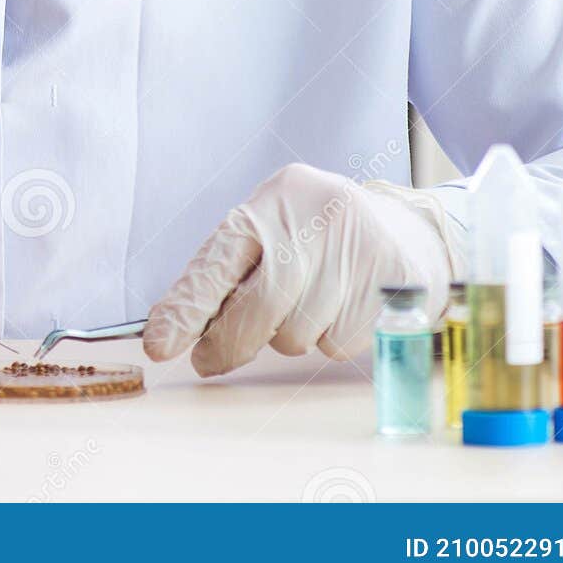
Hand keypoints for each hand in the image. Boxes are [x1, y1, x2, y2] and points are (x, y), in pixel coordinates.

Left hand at [142, 164, 462, 375]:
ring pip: (299, 332)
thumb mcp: (271, 236)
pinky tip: (342, 309)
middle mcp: (314, 215)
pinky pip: (340, 342)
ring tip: (306, 307)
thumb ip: (230, 275)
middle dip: (231, 342)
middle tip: (211, 360)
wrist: (404, 230)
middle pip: (262, 304)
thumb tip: (181, 330)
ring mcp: (357, 244)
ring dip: (289, 338)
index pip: (221, 258)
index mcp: (272, 202)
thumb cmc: (318, 240)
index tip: (158, 346)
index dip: (187, 306)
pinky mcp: (392, 276)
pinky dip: (330, 340)